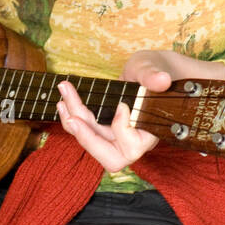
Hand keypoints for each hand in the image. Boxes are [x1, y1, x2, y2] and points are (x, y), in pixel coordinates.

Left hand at [56, 50, 224, 171]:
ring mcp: (118, 137)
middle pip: (110, 157)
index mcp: (151, 132)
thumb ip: (153, 75)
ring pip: (93, 142)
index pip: (133, 146)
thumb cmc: (158, 70)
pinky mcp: (106, 128)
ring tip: (63, 101)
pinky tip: (64, 102)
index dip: (123, 129)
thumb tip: (162, 80)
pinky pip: (86, 131)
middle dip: (88, 138)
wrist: (155, 70)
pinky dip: (73, 117)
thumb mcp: (153, 67)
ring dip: (75, 123)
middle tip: (73, 120)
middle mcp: (134, 141)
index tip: (121, 105)